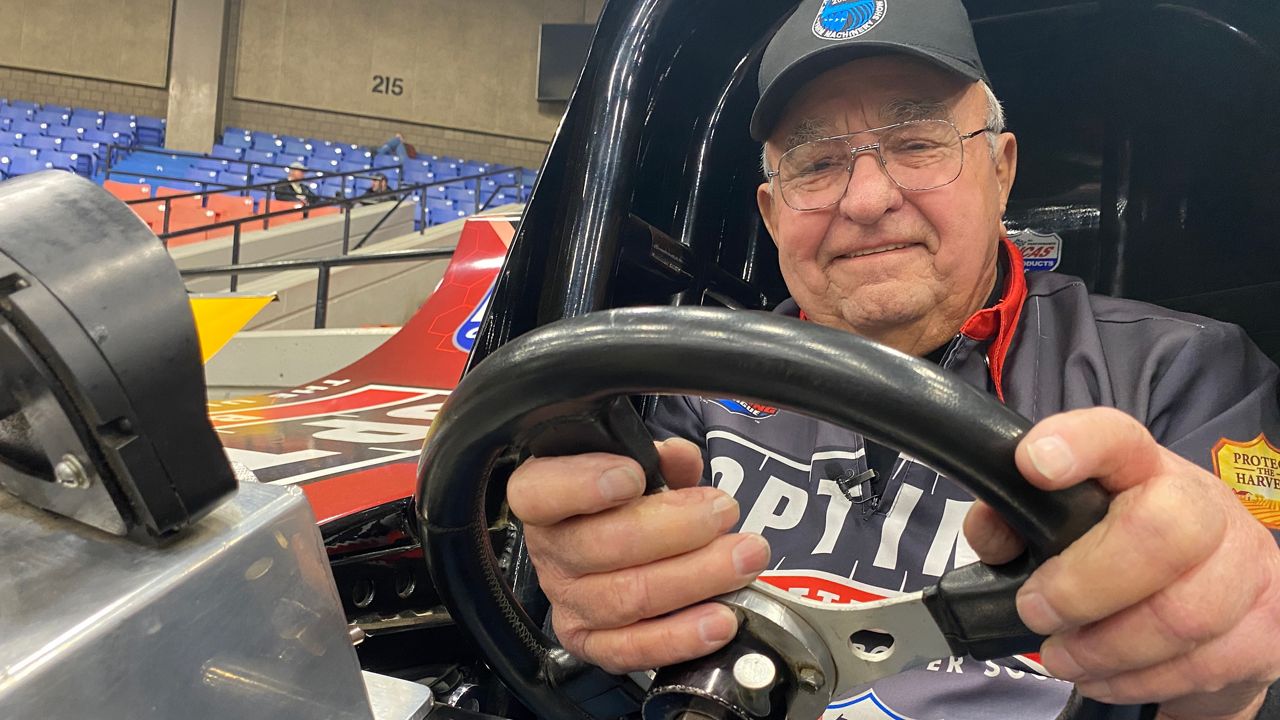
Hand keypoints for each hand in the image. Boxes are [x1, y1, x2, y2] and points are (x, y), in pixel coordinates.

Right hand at [505, 438, 770, 673]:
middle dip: (676, 528)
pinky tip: (721, 620)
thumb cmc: (626, 503)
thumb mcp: (638, 467)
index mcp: (546, 498)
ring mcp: (568, 602)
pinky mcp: (591, 644)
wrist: (619, 551)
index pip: (541, 493)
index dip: (585, 484)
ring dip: (696, 578)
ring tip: (743, 559)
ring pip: (629, 597)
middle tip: (724, 512)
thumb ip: (658, 459)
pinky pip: (632, 650)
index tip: (634, 476)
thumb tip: (680, 459)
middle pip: (604, 545)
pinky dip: (681, 637)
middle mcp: (551, 552)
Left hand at [964, 408, 1279, 718]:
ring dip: (1105, 649)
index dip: (1078, 445)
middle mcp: (1204, 505)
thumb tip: (993, 535)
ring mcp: (1245, 565)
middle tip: (1036, 612)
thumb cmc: (1122, 553)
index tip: (1034, 463)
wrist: (1217, 600)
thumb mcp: (1066, 523)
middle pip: (1162, 531)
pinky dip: (1138, 681)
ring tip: (1064, 656)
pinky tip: (1106, 675)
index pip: (1116, 437)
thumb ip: (1016, 521)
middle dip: (1085, 586)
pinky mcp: (1266, 628)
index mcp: (1143, 468)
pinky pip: (1201, 667)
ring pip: (1182, 615)